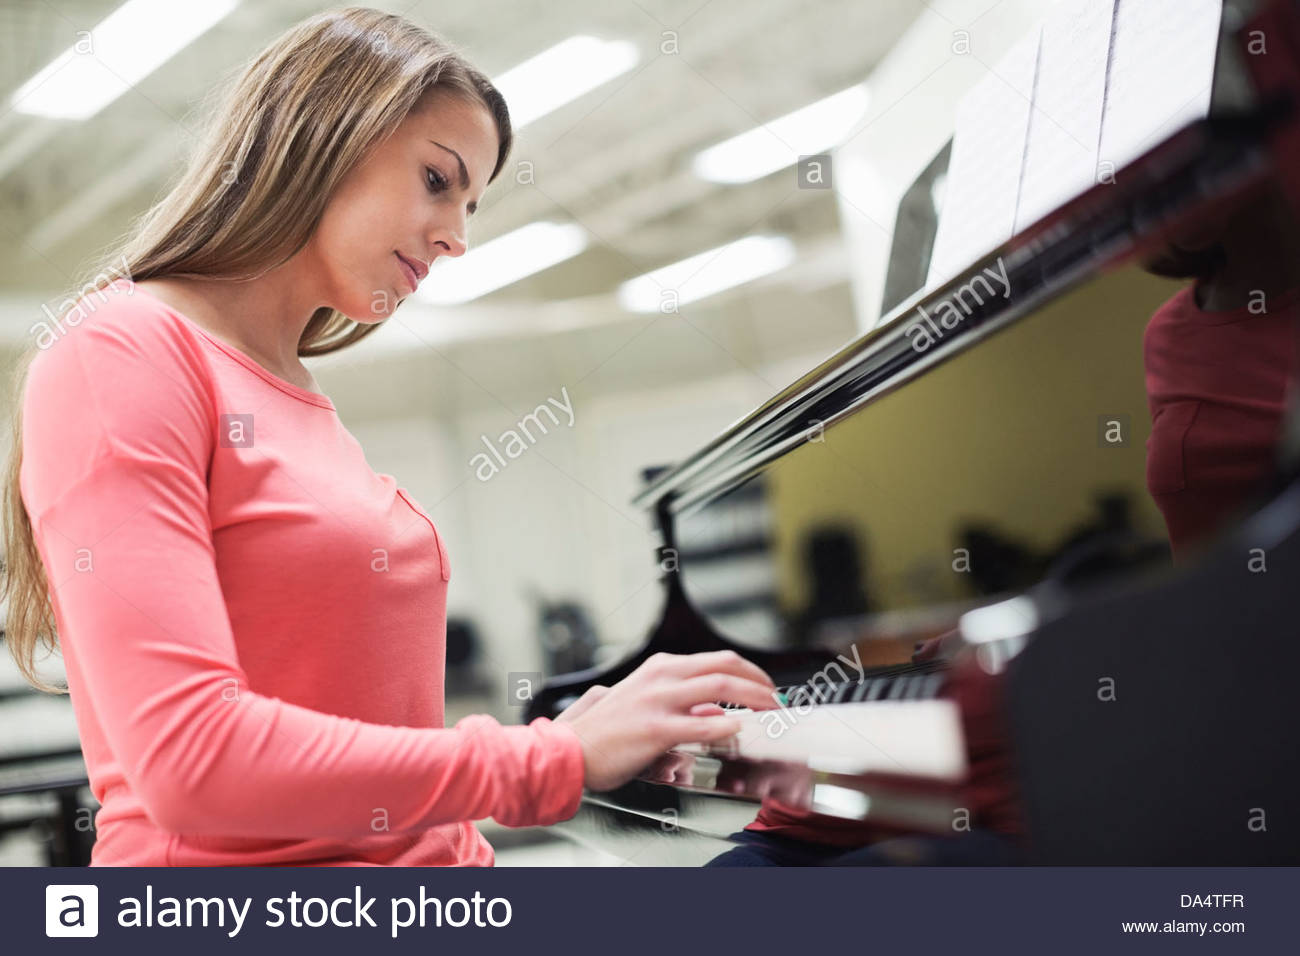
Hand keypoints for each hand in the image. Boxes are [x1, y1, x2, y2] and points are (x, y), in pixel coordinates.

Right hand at [553, 650, 778, 791]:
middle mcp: (662, 677)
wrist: (571, 751)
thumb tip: (715, 713)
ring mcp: (659, 701)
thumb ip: (680, 704)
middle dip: (761, 683)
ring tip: (770, 715)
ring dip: (755, 700)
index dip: (750, 674)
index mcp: (661, 668)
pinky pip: (703, 725)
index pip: (718, 660)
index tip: (766, 689)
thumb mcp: (644, 703)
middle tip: (777, 701)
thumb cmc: (605, 733)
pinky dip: (727, 727)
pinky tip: (739, 731)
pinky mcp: (656, 729)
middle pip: (726, 667)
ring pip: (721, 688)